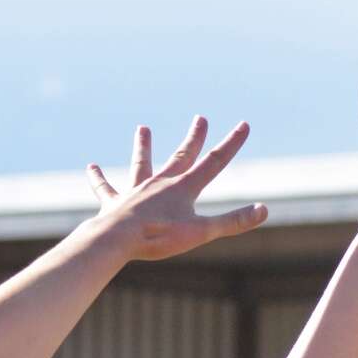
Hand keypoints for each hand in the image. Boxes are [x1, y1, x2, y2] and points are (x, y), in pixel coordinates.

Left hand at [86, 117, 266, 262]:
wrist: (118, 238)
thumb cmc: (160, 237)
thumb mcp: (202, 232)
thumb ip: (233, 221)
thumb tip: (264, 210)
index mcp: (184, 188)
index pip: (214, 162)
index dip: (231, 144)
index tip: (243, 124)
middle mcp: (161, 183)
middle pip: (181, 156)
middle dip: (194, 138)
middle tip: (200, 118)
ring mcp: (137, 191)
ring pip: (142, 164)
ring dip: (144, 147)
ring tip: (143, 129)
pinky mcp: (115, 202)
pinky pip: (106, 188)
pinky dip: (99, 178)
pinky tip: (92, 167)